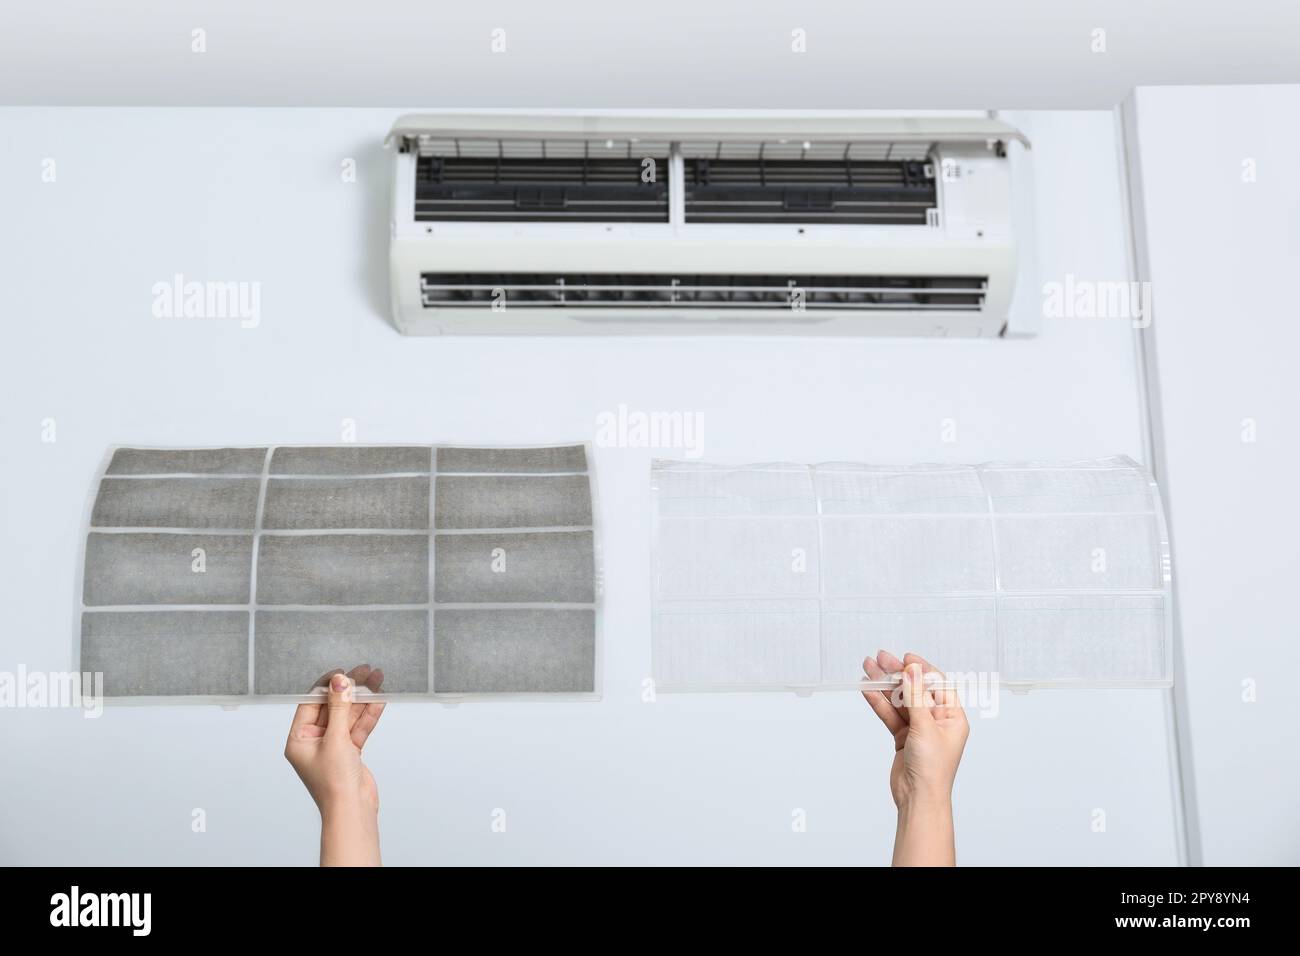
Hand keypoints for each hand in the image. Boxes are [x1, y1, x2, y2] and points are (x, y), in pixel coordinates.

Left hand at [284, 665, 385, 865]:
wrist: (352, 810)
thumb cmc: (333, 783)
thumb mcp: (335, 739)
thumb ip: (338, 707)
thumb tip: (339, 681)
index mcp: (298, 739)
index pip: (311, 703)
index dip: (327, 685)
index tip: (342, 671)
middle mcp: (314, 742)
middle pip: (332, 707)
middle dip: (349, 690)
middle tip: (364, 671)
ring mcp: (333, 747)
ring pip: (349, 716)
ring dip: (362, 699)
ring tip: (377, 680)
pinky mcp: (350, 752)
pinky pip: (359, 728)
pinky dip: (369, 714)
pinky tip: (379, 700)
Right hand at [862, 651, 968, 865]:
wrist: (918, 798)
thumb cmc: (933, 769)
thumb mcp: (925, 727)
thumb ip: (916, 696)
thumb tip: (913, 671)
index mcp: (952, 717)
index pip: (938, 685)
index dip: (922, 670)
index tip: (906, 658)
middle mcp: (937, 721)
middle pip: (916, 690)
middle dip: (898, 674)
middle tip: (881, 658)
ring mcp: (919, 729)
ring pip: (900, 701)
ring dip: (885, 686)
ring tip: (869, 669)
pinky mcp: (903, 738)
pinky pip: (891, 715)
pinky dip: (879, 703)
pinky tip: (868, 690)